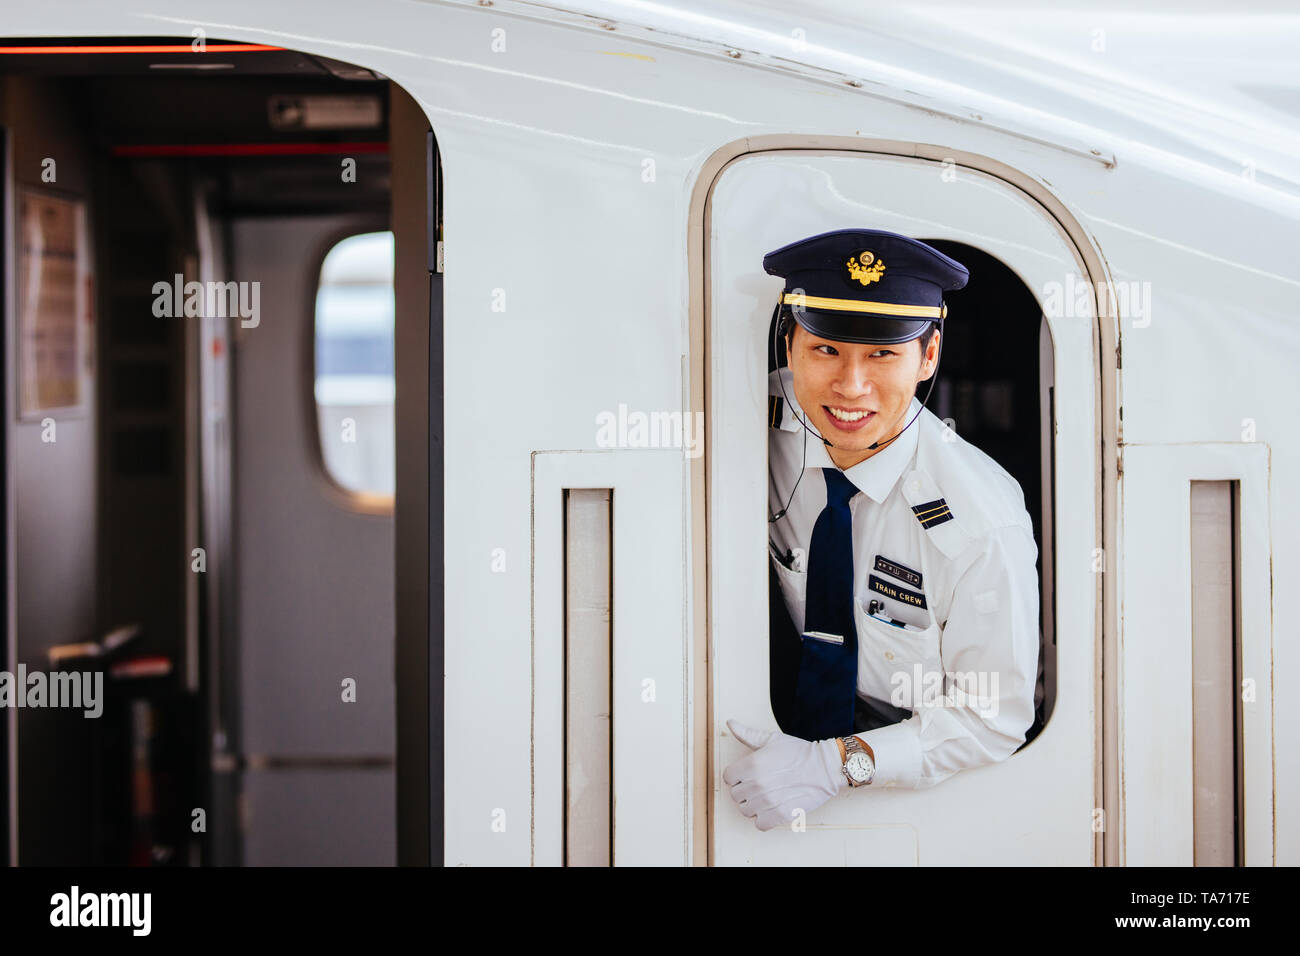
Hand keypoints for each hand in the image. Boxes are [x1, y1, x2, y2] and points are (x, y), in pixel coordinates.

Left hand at [723, 718, 846, 830]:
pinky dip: (764, 819)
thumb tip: (730, 723)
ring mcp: (768, 801)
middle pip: (735, 795)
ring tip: (767, 797)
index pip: (728, 778)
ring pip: (745, 811)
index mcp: (752, 764)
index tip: (748, 775)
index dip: (737, 776)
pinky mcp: (780, 815)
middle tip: (760, 786)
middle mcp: (757, 783)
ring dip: (754, 806)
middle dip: (745, 791)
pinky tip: (772, 809)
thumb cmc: (798, 752)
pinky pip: (759, 824)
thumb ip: (747, 734)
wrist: (824, 768)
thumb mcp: (771, 739)